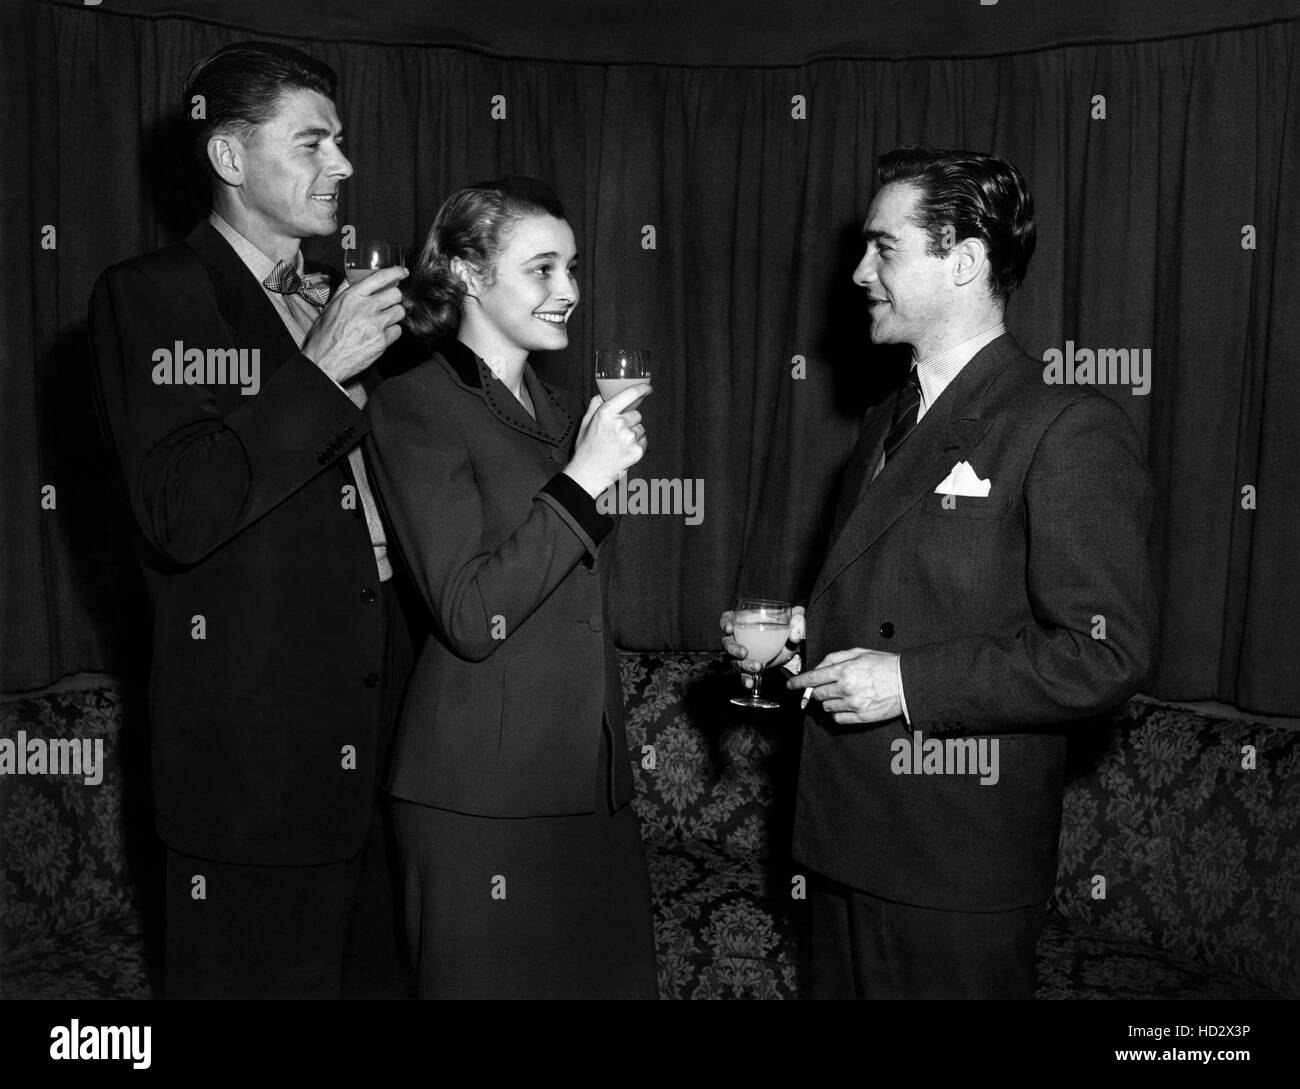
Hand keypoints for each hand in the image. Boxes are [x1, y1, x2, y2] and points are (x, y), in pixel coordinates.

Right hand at [302, 266, 407, 383]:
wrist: (324, 362)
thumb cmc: (324, 336)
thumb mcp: (330, 307)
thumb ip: (344, 291)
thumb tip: (353, 278)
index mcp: (351, 297)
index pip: (380, 278)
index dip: (396, 272)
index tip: (403, 272)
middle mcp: (365, 308)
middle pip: (396, 294)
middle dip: (395, 298)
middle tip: (389, 303)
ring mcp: (375, 325)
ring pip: (399, 312)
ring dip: (394, 315)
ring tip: (383, 321)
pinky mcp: (382, 341)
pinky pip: (398, 331)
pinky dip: (392, 333)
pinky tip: (380, 335)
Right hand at [564, 385, 650, 497]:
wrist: (588, 474)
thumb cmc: (586, 449)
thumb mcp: (585, 423)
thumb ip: (595, 405)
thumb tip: (603, 394)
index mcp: (606, 414)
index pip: (630, 394)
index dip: (642, 388)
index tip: (648, 388)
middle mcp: (619, 424)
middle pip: (637, 414)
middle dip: (630, 420)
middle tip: (617, 432)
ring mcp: (629, 439)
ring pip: (641, 429)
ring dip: (633, 433)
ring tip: (618, 444)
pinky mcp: (637, 451)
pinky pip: (643, 441)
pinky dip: (637, 445)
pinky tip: (623, 451)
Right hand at [720, 605, 804, 688]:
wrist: (787, 650)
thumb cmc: (784, 632)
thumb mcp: (791, 625)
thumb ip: (796, 619)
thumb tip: (799, 615)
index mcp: (743, 622)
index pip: (727, 619)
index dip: (725, 623)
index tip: (729, 628)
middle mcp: (738, 638)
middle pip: (727, 642)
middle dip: (734, 648)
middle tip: (744, 652)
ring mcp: (740, 654)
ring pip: (734, 660)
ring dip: (743, 664)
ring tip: (757, 667)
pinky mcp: (746, 668)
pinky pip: (742, 674)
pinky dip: (745, 679)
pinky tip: (750, 683)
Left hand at [787, 648, 900, 723]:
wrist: (907, 681)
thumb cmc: (884, 664)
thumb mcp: (858, 653)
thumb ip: (835, 658)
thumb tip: (818, 667)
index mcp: (843, 670)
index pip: (812, 679)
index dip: (798, 682)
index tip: (791, 685)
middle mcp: (845, 688)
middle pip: (818, 695)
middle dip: (816, 691)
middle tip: (823, 688)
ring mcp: (853, 705)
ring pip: (827, 707)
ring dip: (828, 702)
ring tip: (842, 694)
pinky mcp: (861, 717)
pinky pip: (838, 719)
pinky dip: (837, 713)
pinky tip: (845, 706)